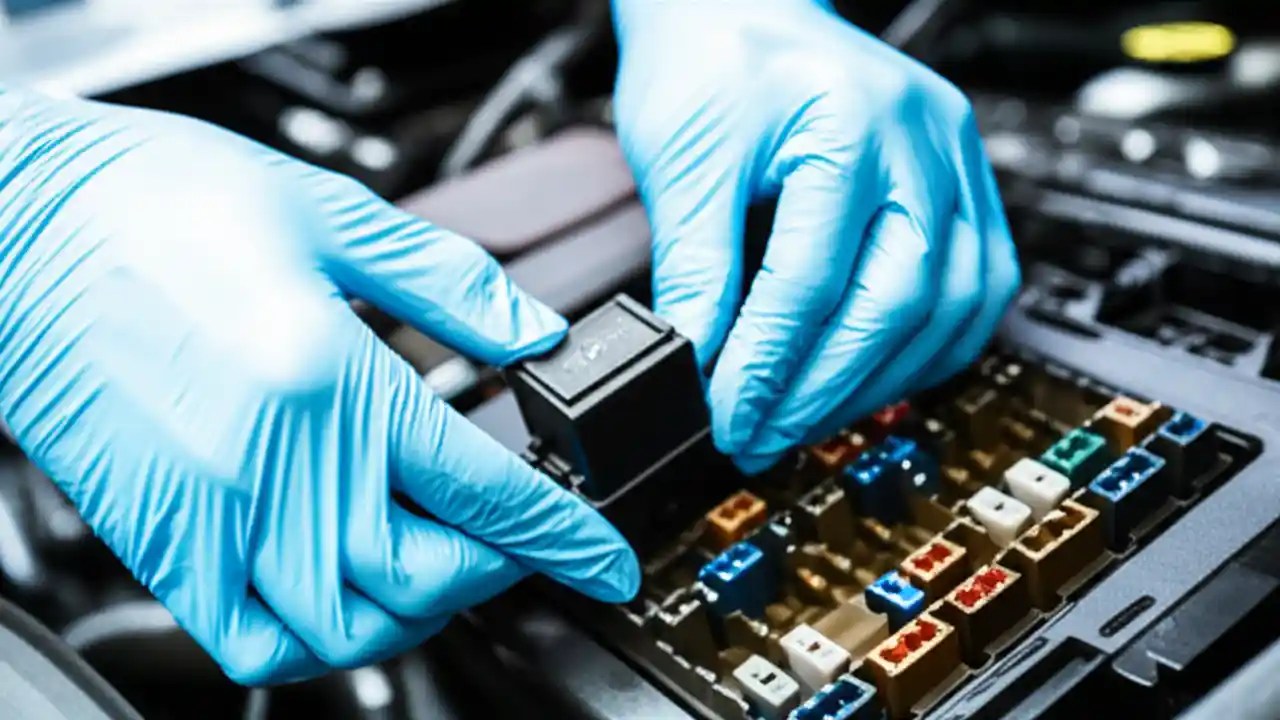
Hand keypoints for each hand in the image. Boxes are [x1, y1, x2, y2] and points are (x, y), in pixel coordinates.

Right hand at [0, 87, 637, 683]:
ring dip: (412, 611)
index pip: (482, 491)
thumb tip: (533, 328)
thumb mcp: (330, 214)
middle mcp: (275, 462)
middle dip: (493, 570)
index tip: (603, 559)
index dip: (562, 536)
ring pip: (344, 629)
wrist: (21, 219)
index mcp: (331, 377)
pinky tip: (338, 592)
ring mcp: (213, 514)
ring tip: (436, 564)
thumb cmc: (155, 203)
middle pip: (422, 576)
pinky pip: (249, 642)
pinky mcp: (161, 540)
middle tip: (514, 539)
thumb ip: (448, 282)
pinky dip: (313, 642)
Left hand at [612, 0, 1020, 471]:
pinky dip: (925, 347)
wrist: (743, 5)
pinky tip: (873, 375)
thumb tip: (699, 366)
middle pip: (900, 301)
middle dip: (826, 388)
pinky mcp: (962, 183)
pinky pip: (974, 287)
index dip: (767, 365)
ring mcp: (954, 161)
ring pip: (953, 306)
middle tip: (764, 433)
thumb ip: (693, 269)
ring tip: (809, 417)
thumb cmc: (713, 58)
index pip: (812, 279)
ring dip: (880, 380)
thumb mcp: (684, 160)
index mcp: (850, 122)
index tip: (727, 416)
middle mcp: (922, 142)